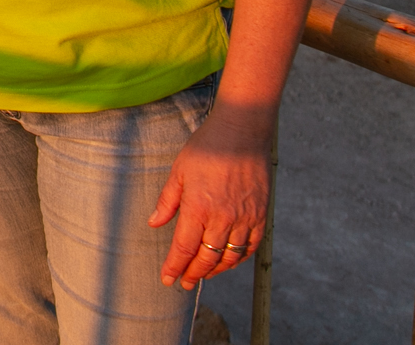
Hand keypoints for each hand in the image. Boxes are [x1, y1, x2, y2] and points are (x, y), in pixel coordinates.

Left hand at [150, 102, 272, 287]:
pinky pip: (250, 246)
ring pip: (229, 257)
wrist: (242, 131)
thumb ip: (167, 201)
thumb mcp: (179, 171)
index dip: (175, 267)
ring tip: (204, 273)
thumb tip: (154, 223)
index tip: (168, 279)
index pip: (184, 249)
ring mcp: (244, 218)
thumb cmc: (207, 147)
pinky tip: (229, 259)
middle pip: (207, 258)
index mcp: (198, 208)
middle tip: (185, 282)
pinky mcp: (261, 215)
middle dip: (194, 274)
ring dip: (215, 269)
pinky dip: (239, 258)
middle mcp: (222, 218)